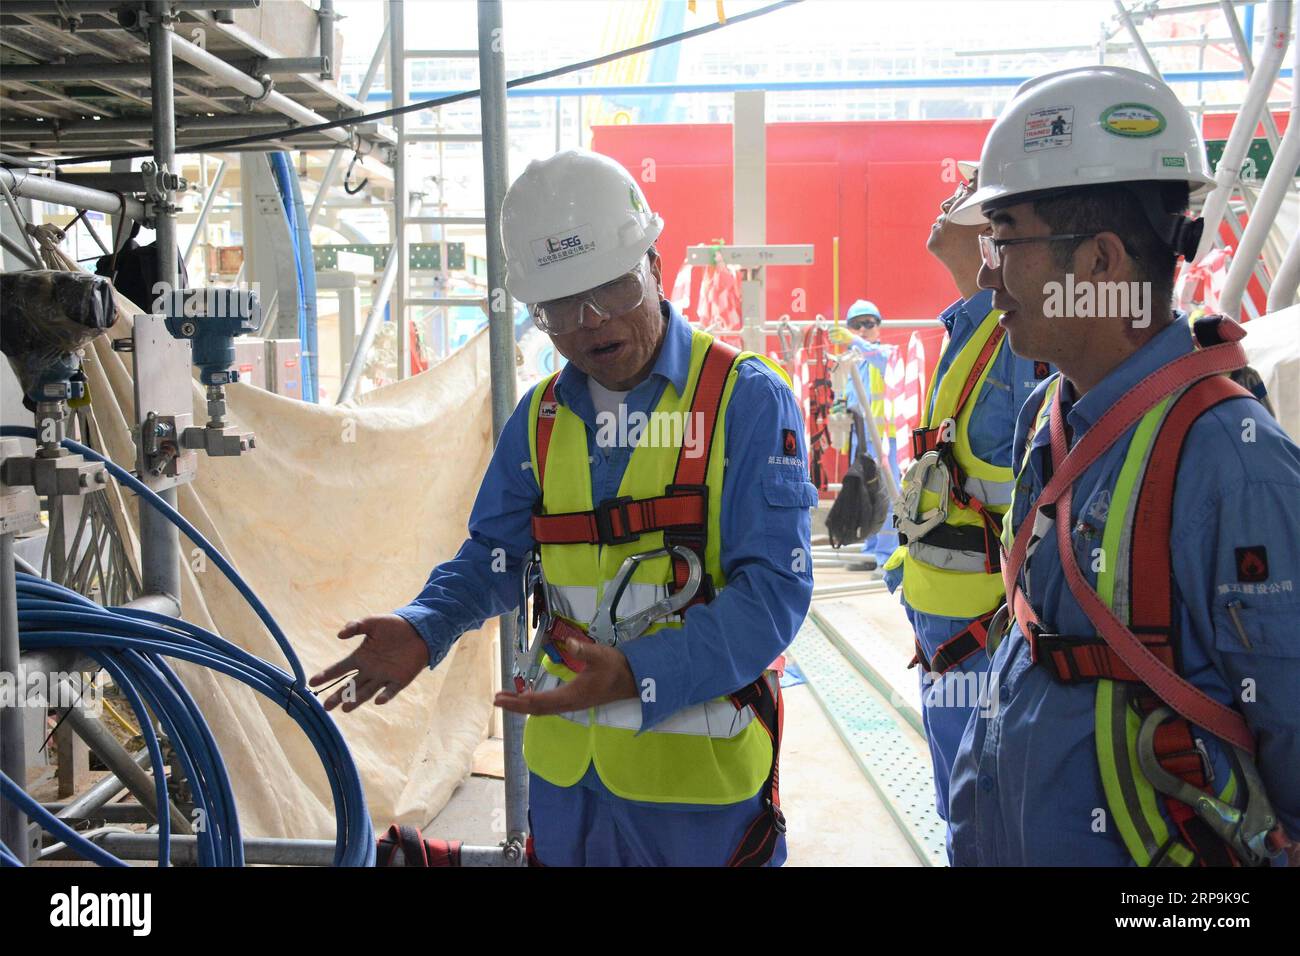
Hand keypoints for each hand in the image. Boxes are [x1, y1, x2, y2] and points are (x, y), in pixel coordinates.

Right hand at [309, 614, 429, 712]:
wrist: (418, 629)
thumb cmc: (393, 626)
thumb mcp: (372, 622)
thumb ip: (356, 626)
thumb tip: (339, 635)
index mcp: (361, 657)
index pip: (340, 669)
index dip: (326, 675)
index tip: (312, 683)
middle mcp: (370, 670)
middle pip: (350, 685)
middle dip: (338, 695)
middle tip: (326, 706)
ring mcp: (384, 676)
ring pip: (367, 691)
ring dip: (357, 699)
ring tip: (345, 708)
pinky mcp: (400, 679)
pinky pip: (391, 690)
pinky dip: (385, 695)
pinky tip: (378, 700)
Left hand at [494, 639, 637, 715]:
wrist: (633, 680)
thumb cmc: (616, 668)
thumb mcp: (601, 655)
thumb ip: (584, 650)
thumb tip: (567, 643)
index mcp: (572, 696)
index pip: (541, 702)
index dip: (521, 701)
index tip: (505, 698)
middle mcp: (569, 704)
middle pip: (537, 709)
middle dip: (516, 705)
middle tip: (496, 699)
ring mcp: (572, 704)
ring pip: (542, 709)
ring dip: (522, 705)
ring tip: (506, 698)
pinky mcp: (574, 700)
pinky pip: (548, 706)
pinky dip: (533, 703)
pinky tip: (528, 697)